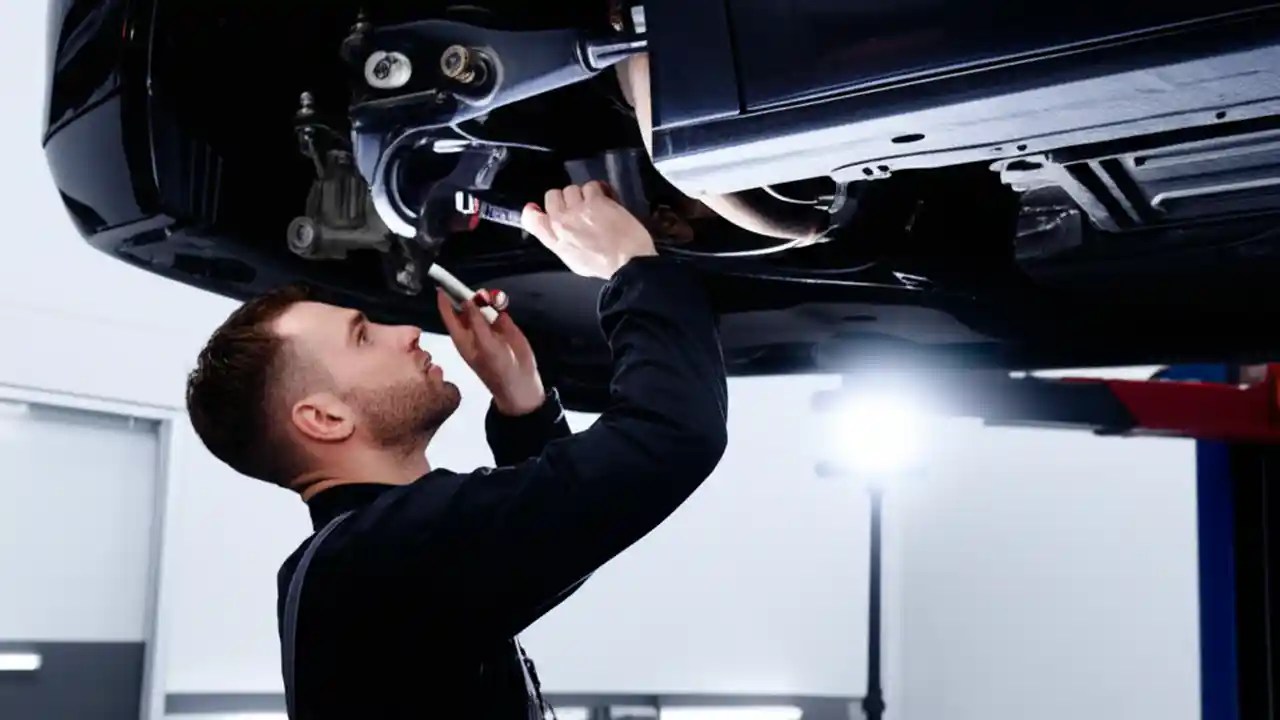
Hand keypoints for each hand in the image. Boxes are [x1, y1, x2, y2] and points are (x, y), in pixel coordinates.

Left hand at [436, 288, 545, 415]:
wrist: (521, 381)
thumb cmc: (498, 369)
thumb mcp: (486, 345)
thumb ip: (477, 321)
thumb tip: (466, 300)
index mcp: (462, 336)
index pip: (448, 313)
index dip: (445, 297)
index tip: (444, 282)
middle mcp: (472, 329)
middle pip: (465, 304)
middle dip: (469, 294)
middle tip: (478, 291)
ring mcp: (488, 326)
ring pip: (482, 303)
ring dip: (487, 297)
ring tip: (494, 299)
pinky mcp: (503, 324)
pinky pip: (497, 307)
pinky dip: (499, 302)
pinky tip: (503, 303)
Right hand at [520, 181, 657, 278]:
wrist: (628, 264)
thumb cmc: (603, 266)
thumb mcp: (573, 260)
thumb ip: (559, 241)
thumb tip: (553, 225)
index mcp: (554, 240)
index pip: (531, 218)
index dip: (534, 210)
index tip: (539, 209)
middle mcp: (561, 222)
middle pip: (552, 195)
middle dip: (565, 199)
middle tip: (578, 208)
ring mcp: (578, 210)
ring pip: (572, 188)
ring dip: (583, 195)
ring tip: (595, 206)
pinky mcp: (597, 201)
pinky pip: (592, 185)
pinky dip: (600, 191)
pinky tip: (607, 200)